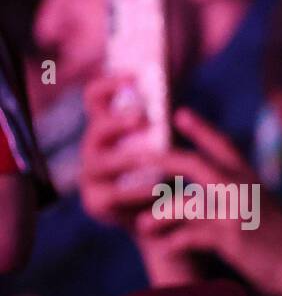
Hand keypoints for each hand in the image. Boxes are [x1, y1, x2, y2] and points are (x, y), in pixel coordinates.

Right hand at [79, 74, 164, 226]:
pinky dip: (135, 191)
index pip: (95, 98)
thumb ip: (163, 122)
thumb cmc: (171, 173)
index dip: (109, 84)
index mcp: (107, 127)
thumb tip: (177, 100)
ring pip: (99, 161)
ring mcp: (91, 175)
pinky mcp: (96, 203)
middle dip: (116, 122)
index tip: (133, 77)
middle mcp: (93, 148)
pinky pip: (111, 194)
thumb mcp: (168, 144)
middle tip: (141, 119)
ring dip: (126, 157)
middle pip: (95, 128)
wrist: (168, 218)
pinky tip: (156, 189)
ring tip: (152, 157)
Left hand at [138, 108, 281, 295]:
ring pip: (184, 204)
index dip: (199, 128)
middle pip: (191, 163)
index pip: (222, 144)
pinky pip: (190, 236)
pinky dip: (173, 242)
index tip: (179, 114)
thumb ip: (241, 196)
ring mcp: (235, 211)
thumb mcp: (264, 208)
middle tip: (128, 160)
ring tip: (141, 225)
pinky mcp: (230, 237)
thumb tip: (217, 193)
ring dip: (158, 214)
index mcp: (249, 178)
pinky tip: (163, 247)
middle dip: (156, 161)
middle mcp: (241, 187)